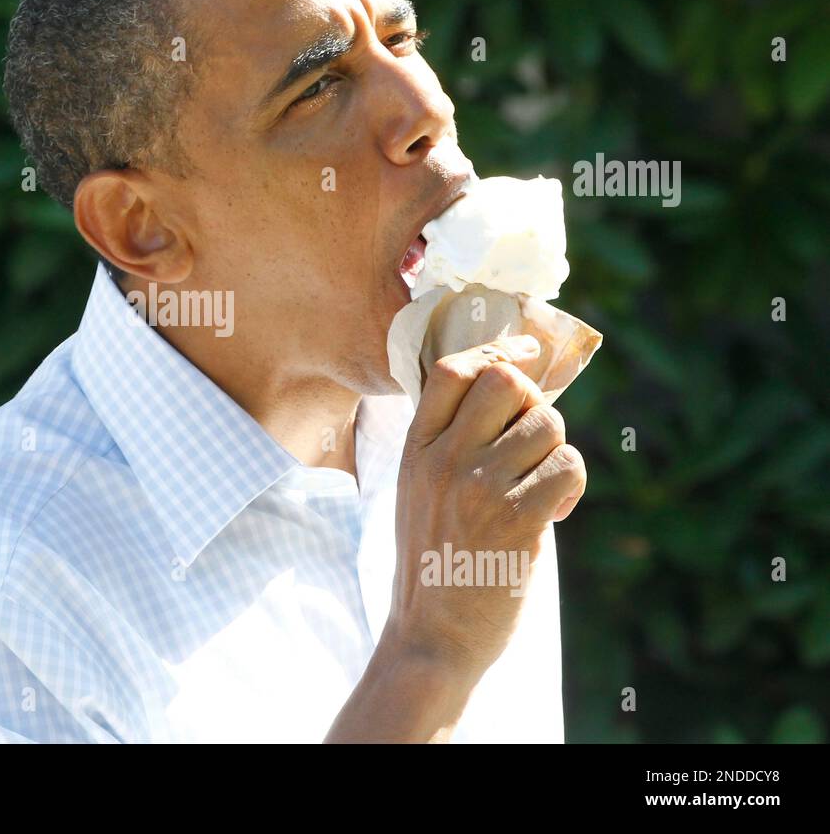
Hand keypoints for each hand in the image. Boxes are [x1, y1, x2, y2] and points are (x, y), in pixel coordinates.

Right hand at [387, 333, 586, 675]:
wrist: (432, 635)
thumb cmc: (435, 561)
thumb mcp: (418, 489)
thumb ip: (450, 440)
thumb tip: (511, 386)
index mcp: (416, 449)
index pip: (454, 370)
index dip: (497, 349)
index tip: (525, 350)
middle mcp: (444, 460)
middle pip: (507, 382)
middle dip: (533, 401)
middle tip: (531, 438)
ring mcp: (479, 488)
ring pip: (548, 425)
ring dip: (555, 452)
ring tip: (538, 488)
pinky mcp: (518, 521)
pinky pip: (569, 467)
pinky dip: (569, 486)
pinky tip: (550, 513)